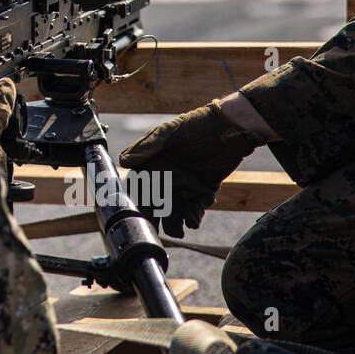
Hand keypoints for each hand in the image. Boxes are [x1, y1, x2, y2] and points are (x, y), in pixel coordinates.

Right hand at [119, 100, 258, 236]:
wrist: (231, 128)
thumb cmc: (197, 124)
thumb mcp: (170, 131)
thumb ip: (148, 146)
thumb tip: (123, 161)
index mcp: (154, 162)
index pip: (140, 186)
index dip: (138, 201)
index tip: (139, 214)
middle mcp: (167, 176)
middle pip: (157, 204)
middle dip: (157, 219)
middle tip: (158, 230)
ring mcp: (186, 184)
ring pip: (176, 210)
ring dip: (177, 222)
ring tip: (182, 228)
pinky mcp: (204, 190)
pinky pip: (195, 208)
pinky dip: (194, 215)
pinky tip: (194, 218)